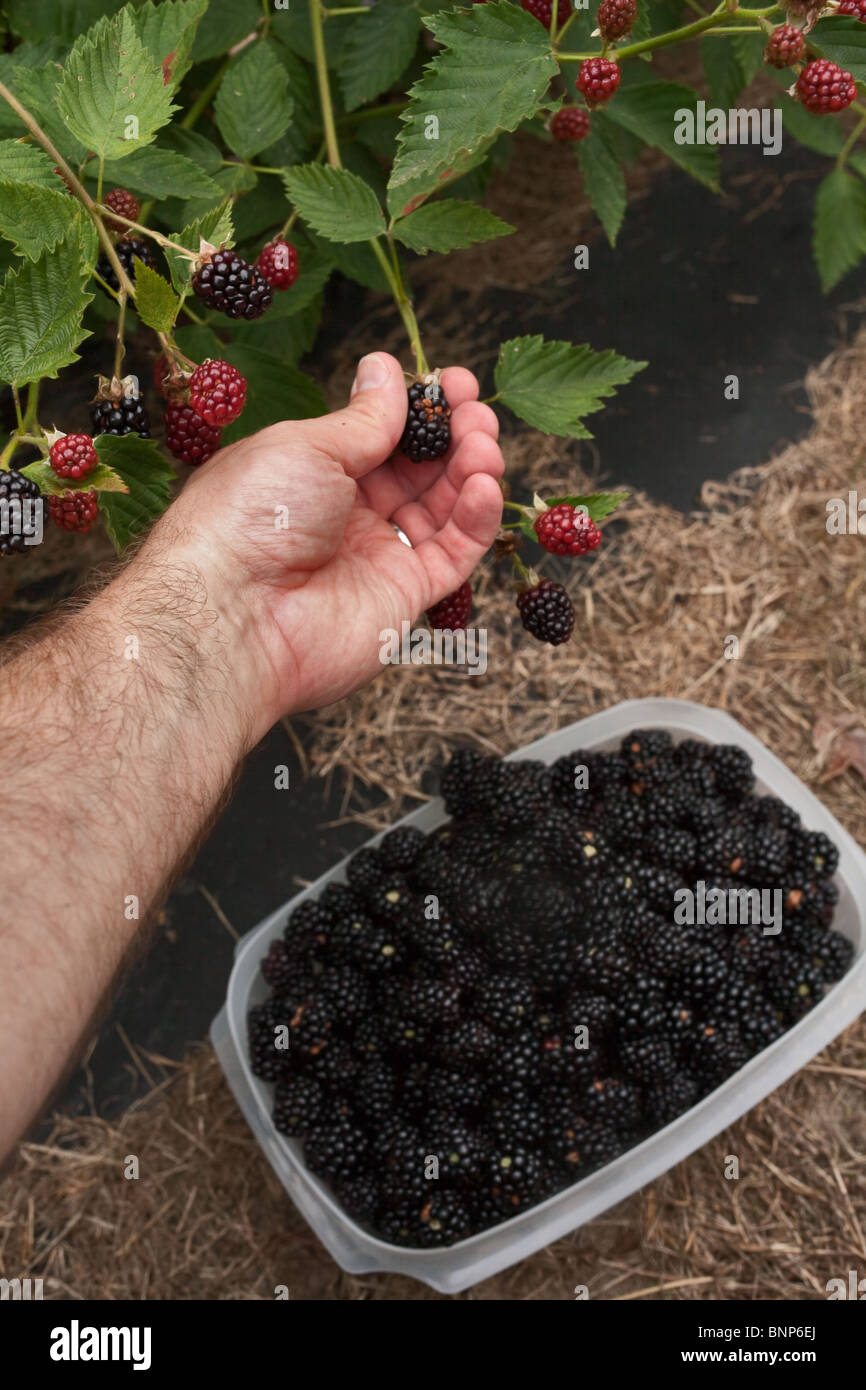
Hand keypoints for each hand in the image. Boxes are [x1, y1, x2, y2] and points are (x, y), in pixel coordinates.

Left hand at [151, 352, 503, 733]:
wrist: (234, 614)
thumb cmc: (249, 519)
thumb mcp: (306, 447)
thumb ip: (362, 419)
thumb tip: (386, 369)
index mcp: (311, 473)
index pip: (380, 436)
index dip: (418, 408)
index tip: (452, 381)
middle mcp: (345, 515)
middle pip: (417, 470)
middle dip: (452, 435)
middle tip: (476, 409)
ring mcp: (376, 557)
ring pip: (441, 509)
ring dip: (470, 470)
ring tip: (485, 443)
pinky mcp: (403, 597)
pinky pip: (453, 555)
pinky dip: (476, 519)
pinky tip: (484, 485)